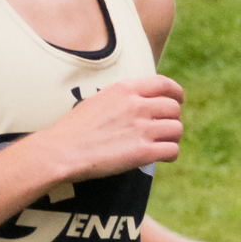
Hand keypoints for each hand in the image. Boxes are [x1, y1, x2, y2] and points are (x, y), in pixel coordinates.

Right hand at [32, 75, 183, 181]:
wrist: (62, 151)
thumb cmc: (75, 128)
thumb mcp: (99, 99)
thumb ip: (123, 97)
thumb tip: (140, 101)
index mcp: (125, 89)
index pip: (164, 84)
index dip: (176, 93)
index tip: (178, 100)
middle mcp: (137, 105)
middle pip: (173, 108)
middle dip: (172, 119)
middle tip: (164, 129)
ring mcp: (141, 129)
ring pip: (176, 129)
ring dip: (172, 137)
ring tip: (162, 143)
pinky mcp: (143, 152)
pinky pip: (172, 150)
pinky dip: (170, 154)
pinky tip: (162, 157)